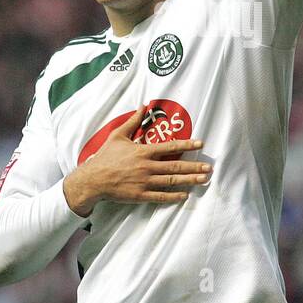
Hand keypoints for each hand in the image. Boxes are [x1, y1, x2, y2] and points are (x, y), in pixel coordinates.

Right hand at [63, 106, 210, 216]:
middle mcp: (146, 166)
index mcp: (143, 151)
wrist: (93, 179)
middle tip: (209, 167)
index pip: (170, 147)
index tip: (200, 144)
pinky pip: (161, 196)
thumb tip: (143, 106)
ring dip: (189, 180)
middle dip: (194, 166)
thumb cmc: (105, 157)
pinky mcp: (140, 195)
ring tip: (203, 180)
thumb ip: (133, 122)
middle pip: (175, 166)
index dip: (186, 145)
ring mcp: (144, 182)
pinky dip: (174, 196)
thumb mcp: (118, 135)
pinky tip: (185, 195)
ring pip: (171, 181)